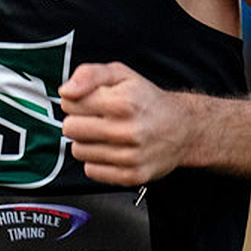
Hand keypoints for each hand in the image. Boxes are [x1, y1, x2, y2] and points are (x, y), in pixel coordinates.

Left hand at [59, 62, 195, 186]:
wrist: (183, 128)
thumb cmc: (147, 100)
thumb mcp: (121, 74)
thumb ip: (89, 74)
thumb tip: (66, 91)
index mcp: (123, 102)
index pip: (70, 103)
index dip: (75, 100)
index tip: (90, 101)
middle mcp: (128, 131)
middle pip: (69, 128)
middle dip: (78, 121)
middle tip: (95, 118)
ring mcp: (130, 156)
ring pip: (78, 150)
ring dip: (86, 142)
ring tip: (105, 134)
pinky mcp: (131, 175)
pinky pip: (91, 170)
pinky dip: (96, 160)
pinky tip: (111, 149)